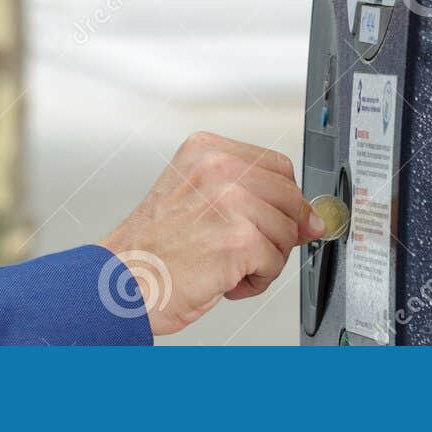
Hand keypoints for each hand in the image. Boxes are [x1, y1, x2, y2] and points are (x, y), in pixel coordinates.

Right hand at [96, 131, 325, 335]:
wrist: (120, 280)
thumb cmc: (152, 247)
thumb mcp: (196, 199)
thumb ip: (249, 197)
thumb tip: (311, 218)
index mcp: (206, 150)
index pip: (277, 165)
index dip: (285, 199)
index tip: (280, 218)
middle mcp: (217, 167)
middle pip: (289, 196)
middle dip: (279, 231)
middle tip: (247, 249)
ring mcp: (229, 200)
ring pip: (286, 232)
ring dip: (264, 259)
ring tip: (226, 264)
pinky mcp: (238, 239)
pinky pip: (275, 262)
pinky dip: (256, 281)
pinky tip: (226, 279)